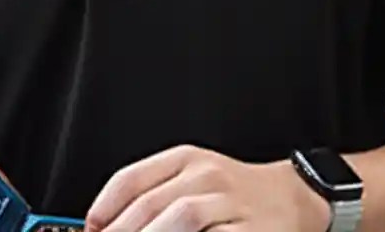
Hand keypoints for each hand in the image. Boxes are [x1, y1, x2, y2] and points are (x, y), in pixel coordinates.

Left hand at [84, 145, 331, 231]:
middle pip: (151, 203)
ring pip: (180, 217)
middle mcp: (207, 175)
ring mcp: (230, 202)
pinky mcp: (252, 230)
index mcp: (186, 159)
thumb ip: (154, 193)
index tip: (91, 228)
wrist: (293, 196)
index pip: (132, 178)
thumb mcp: (194, 176)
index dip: (105, 207)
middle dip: (122, 231)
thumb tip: (108, 223)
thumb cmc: (235, 191)